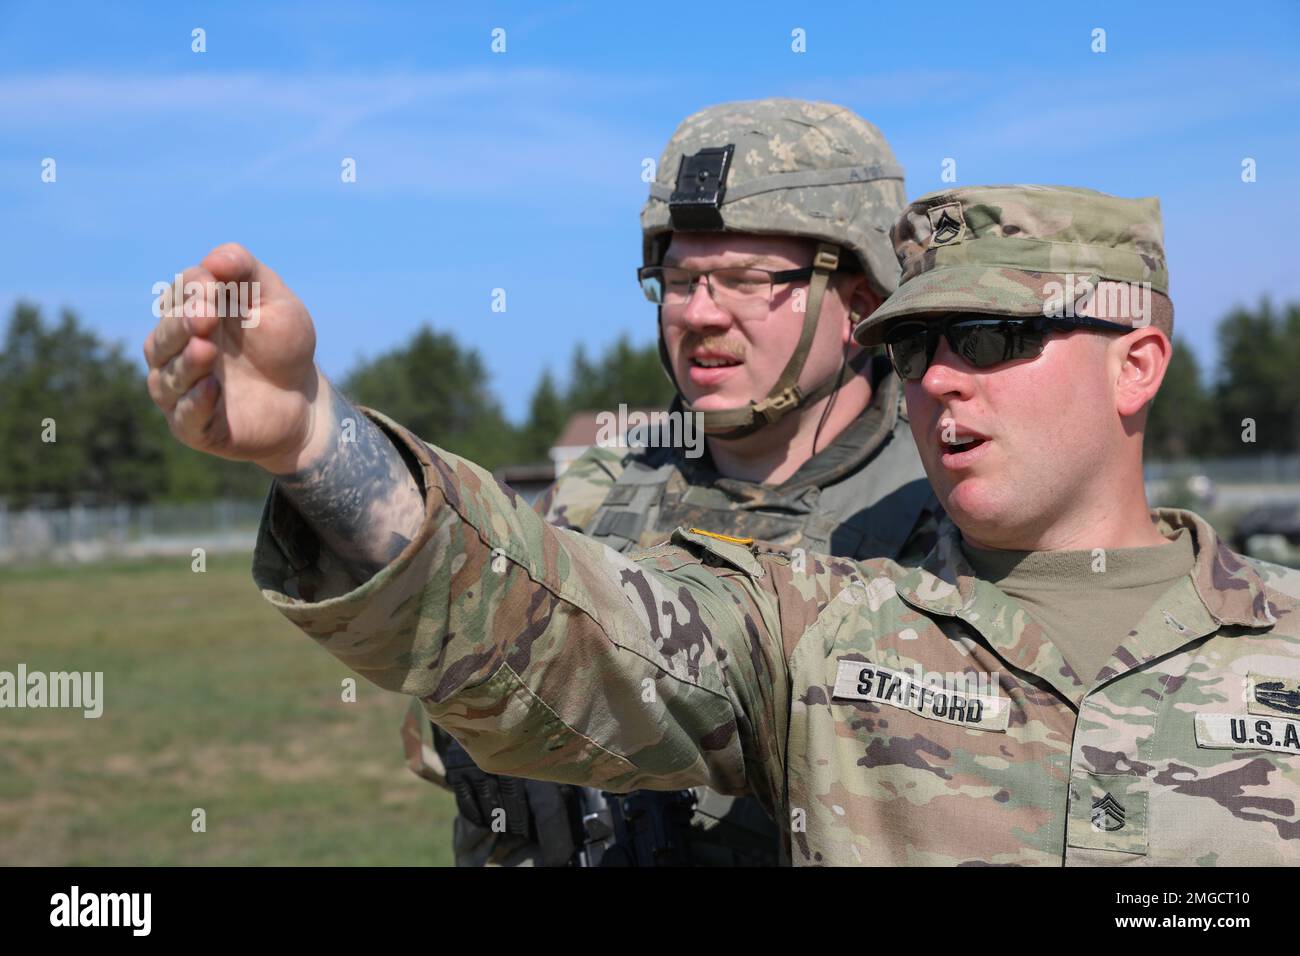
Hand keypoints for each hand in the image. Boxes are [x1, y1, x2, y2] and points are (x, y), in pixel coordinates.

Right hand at [144, 243, 328, 473]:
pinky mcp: (194, 426)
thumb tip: (216, 258)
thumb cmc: (283, 345)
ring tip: (206, 350)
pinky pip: (185, 417)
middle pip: (165, 336)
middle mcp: (176, 351)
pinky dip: (196, 403)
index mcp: (190, 314)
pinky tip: (211, 389)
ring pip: (169, 376)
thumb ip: (247, 274)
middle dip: (183, 324)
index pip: (179, 295)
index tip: (214, 284)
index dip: (193, 288)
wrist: (304, 398)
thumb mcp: (276, 302)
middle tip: (206, 316)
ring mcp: (181, 390)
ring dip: (186, 362)